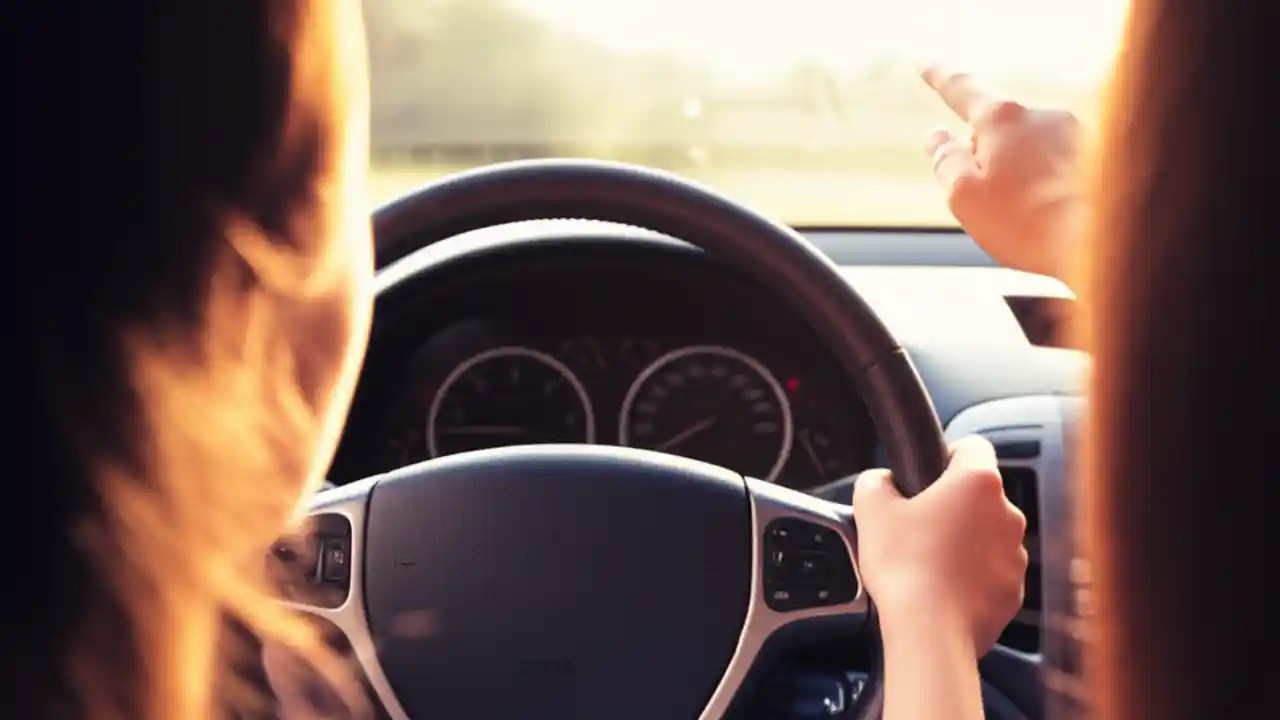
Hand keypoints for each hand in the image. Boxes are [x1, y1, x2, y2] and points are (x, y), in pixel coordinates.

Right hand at [853, 436, 1027, 654]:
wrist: (929, 630)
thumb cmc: (905, 566)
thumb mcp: (871, 509)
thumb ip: (875, 481)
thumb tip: (881, 481)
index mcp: (978, 483)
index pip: (972, 446)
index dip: (947, 454)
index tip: (927, 475)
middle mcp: (1008, 514)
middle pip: (980, 495)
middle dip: (952, 505)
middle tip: (917, 524)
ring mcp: (1016, 554)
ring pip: (987, 535)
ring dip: (964, 541)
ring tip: (928, 560)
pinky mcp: (1014, 590)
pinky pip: (991, 571)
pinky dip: (972, 575)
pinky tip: (942, 587)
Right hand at [922, 64, 1087, 280]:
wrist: (1105, 243)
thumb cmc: (1028, 223)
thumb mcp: (964, 196)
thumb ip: (946, 161)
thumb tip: (938, 138)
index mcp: (1002, 120)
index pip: (962, 90)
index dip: (939, 78)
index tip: (925, 65)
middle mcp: (1042, 116)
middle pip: (999, 129)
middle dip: (986, 158)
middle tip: (988, 204)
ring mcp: (1075, 133)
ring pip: (1031, 151)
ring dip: (1021, 179)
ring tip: (1029, 222)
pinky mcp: (1100, 157)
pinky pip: (1061, 168)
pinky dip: (1049, 189)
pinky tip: (1054, 220)